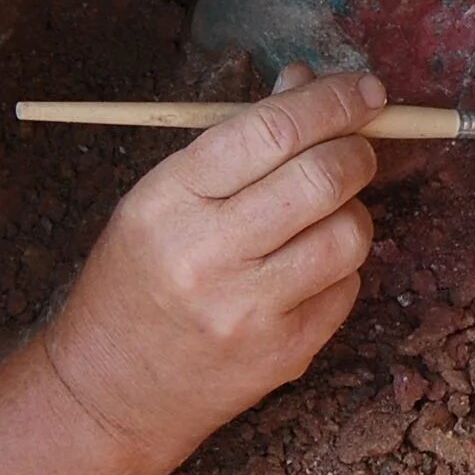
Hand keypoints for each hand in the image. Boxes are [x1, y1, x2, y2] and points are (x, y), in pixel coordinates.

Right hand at [39, 67, 382, 474]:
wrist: (109, 391)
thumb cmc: (138, 279)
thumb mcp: (162, 198)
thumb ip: (238, 139)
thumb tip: (309, 82)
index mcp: (169, 199)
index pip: (269, 130)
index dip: (331, 103)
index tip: (366, 91)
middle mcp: (207, 254)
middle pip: (321, 178)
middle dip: (358, 151)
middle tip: (358, 148)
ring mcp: (248, 311)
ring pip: (349, 235)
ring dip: (354, 212)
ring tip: (325, 216)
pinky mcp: (284, 354)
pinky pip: (347, 289)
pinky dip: (340, 268)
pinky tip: (305, 271)